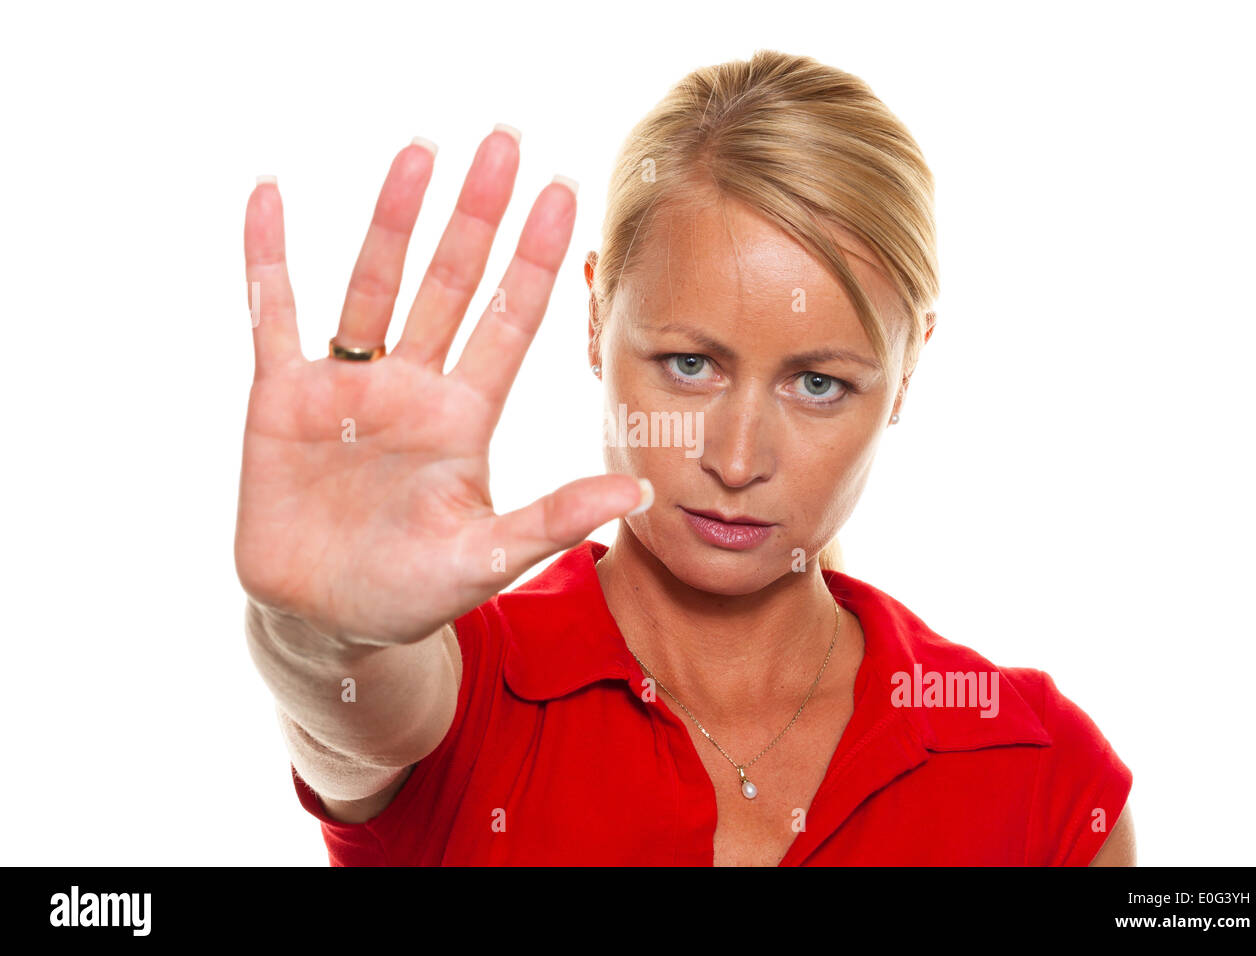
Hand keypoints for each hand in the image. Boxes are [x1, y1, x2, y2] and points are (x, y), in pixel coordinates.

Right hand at [235, 129, 647, 646]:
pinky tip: (269, 197)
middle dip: (477, 215)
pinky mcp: (281, 398)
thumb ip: (552, 520)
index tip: (564, 194)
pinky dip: (268, 258)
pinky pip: (272, 313)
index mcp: (465, 416)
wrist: (325, 619)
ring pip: (373, 284)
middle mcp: (413, 386)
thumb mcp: (485, 557)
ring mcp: (346, 386)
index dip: (535, 260)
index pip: (507, 320)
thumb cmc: (409, 592)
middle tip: (505, 141)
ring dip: (394, 218)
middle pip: (449, 282)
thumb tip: (637, 492)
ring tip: (420, 149)